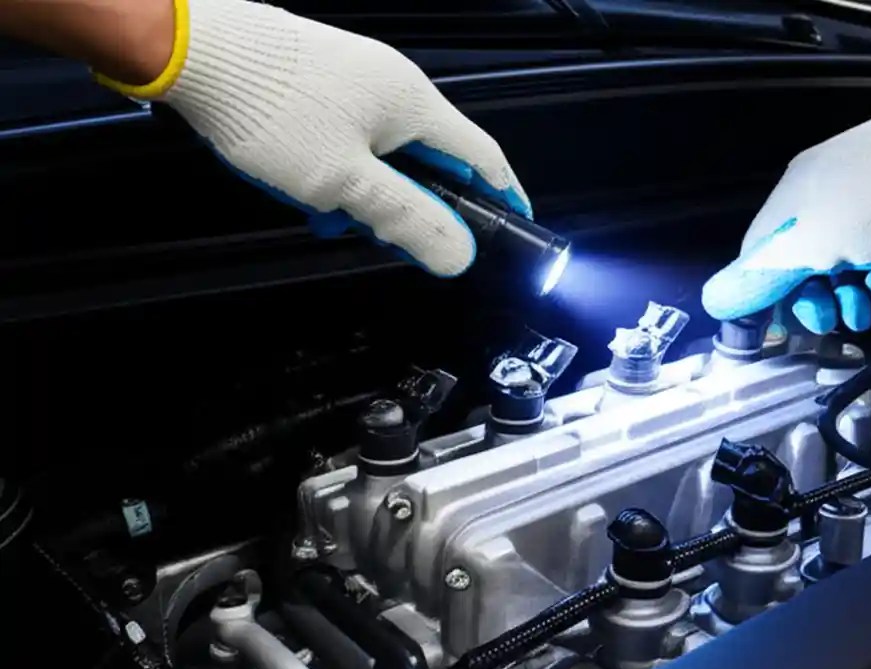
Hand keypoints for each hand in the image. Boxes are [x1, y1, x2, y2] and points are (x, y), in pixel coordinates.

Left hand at [97, 0, 528, 276]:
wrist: (194, 50)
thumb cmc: (274, 113)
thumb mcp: (345, 182)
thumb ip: (408, 219)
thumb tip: (459, 256)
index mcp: (415, 104)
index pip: (481, 157)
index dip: (502, 197)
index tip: (515, 226)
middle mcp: (393, 85)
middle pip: (429, 160)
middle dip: (412, 206)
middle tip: (387, 239)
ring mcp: (354, 79)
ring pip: (382, 152)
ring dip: (364, 192)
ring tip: (324, 214)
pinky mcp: (319, 80)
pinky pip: (348, 136)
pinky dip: (337, 170)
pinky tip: (302, 187)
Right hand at [702, 55, 870, 332]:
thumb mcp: (809, 243)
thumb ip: (762, 277)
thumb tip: (713, 300)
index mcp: (795, 202)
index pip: (762, 258)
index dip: (770, 295)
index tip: (787, 323)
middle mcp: (828, 207)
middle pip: (806, 272)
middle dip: (818, 303)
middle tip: (832, 319)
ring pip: (848, 277)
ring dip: (856, 302)